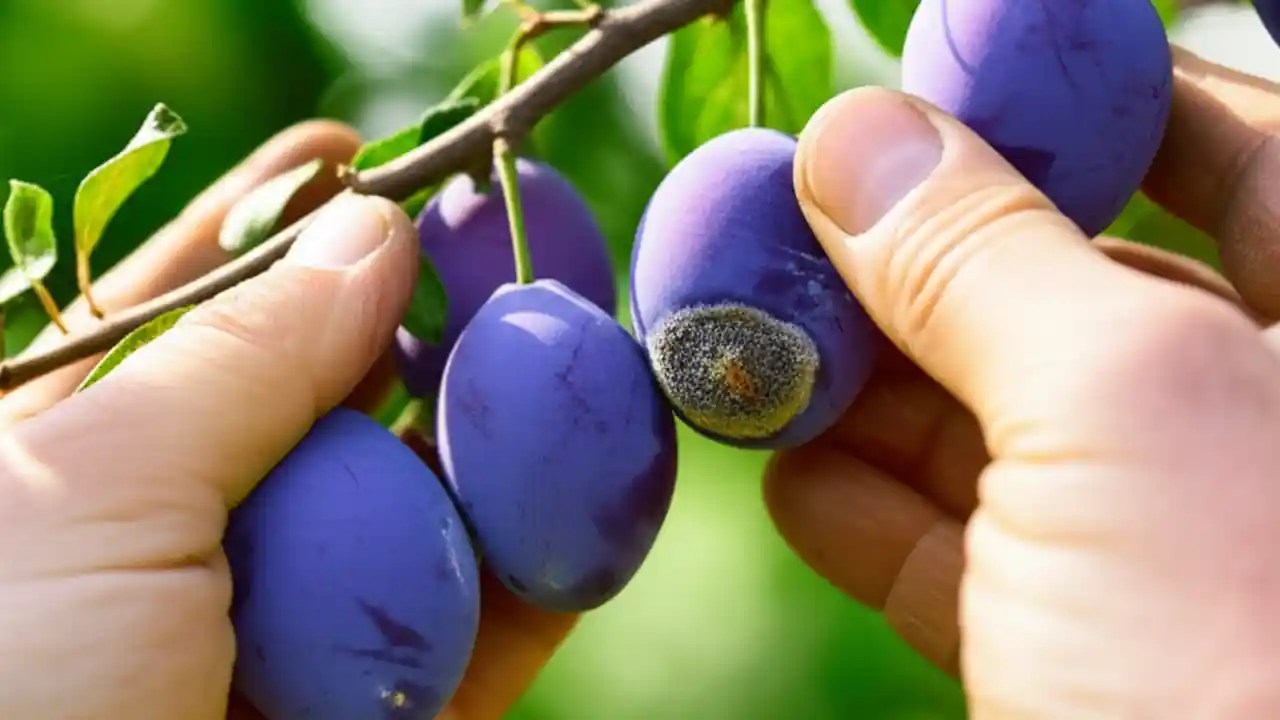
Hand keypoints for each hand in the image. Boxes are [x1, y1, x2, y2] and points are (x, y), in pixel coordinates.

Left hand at [0, 123, 573, 719]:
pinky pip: (480, 643)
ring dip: (510, 447)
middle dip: (423, 329)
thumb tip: (365, 233)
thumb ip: (240, 359)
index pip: (188, 312)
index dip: (276, 226)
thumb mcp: (84, 486)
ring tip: (587, 356)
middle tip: (511, 245)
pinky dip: (548, 579)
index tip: (365, 156)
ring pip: (424, 523)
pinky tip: (605, 505)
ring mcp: (285, 644)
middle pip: (332, 410)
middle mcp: (186, 548)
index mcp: (74, 466)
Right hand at [765, 49, 1279, 716]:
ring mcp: (1177, 550)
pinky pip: (965, 550)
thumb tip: (854, 136)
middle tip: (786, 214)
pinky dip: (865, 508)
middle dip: (919, 248)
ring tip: (750, 337)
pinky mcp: (1089, 656)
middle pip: (1077, 280)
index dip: (1067, 98)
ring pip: (1001, 419)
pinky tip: (787, 475)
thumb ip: (982, 254)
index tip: (919, 84)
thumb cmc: (1254, 667)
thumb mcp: (1124, 405)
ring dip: (864, 379)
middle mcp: (1266, 428)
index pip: (1221, 136)